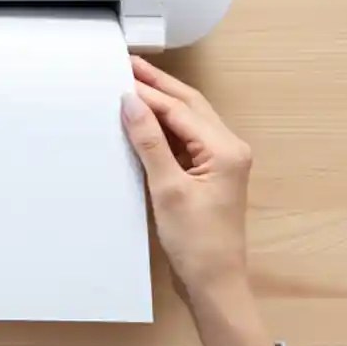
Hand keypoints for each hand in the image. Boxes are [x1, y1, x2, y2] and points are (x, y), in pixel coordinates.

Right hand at [120, 56, 276, 345]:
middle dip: (157, 84)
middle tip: (127, 63)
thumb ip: (150, 143)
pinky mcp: (209, 172)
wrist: (214, 283)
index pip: (179, 110)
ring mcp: (221, 160)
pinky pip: (185, 137)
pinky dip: (163, 124)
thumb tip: (132, 103)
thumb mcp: (168, 190)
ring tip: (131, 81)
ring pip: (188, 118)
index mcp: (225, 150)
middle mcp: (228, 149)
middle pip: (189, 104)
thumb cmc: (197, 243)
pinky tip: (142, 118)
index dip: (147, 92)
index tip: (118, 76)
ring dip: (160, 100)